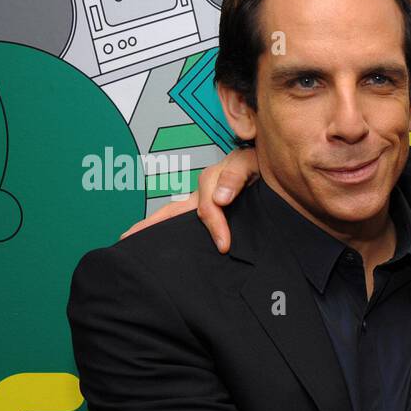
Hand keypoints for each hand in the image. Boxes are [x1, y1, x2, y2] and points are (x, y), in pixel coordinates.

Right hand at [118, 147, 260, 249]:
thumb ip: (235, 176)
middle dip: (150, 225)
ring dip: (157, 230)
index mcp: (213, 184)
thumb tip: (219, 199)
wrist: (281, 175)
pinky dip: (175, 234)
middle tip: (128, 239)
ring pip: (177, 218)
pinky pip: (191, 224)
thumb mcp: (250, 162)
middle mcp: (205, 195)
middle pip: (172, 211)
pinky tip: (167, 247)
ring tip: (137, 244)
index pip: (205, 207)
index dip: (214, 225)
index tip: (224, 245)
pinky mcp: (217, 217)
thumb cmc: (264, 164)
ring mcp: (207, 205)